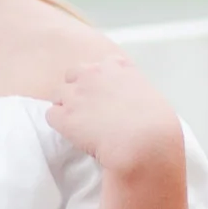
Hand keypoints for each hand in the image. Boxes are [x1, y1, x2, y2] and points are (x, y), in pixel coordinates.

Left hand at [47, 54, 183, 178]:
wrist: (144, 144)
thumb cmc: (156, 126)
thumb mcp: (152, 96)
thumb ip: (135, 91)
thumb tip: (129, 104)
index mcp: (117, 67)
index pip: (101, 64)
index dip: (100, 81)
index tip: (106, 96)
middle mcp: (94, 75)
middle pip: (73, 74)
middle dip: (77, 89)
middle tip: (88, 110)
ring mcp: (77, 94)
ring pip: (58, 94)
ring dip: (66, 107)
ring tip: (80, 125)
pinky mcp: (66, 117)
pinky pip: (51, 115)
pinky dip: (59, 125)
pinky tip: (74, 135)